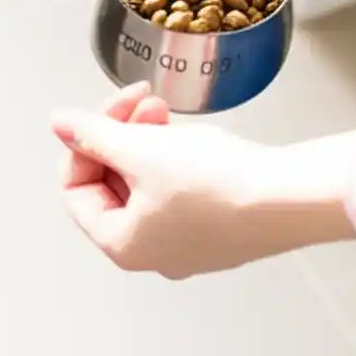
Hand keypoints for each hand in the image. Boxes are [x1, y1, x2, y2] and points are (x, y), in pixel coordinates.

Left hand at [51, 83, 355, 279]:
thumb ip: (92, 135)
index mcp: (123, 246)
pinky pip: (182, 189)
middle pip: (112, 184)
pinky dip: (177, 157)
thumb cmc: (220, 183)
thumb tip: (59, 124)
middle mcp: (155, 255)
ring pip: (147, 183)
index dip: (83, 145)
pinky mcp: (223, 228)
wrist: (295, 196)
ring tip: (166, 109)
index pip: (76, 191)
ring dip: (148, 140)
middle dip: (120, 135)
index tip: (103, 113)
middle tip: (140, 101)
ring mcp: (192, 245)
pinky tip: (192, 136)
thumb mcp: (140, 149)